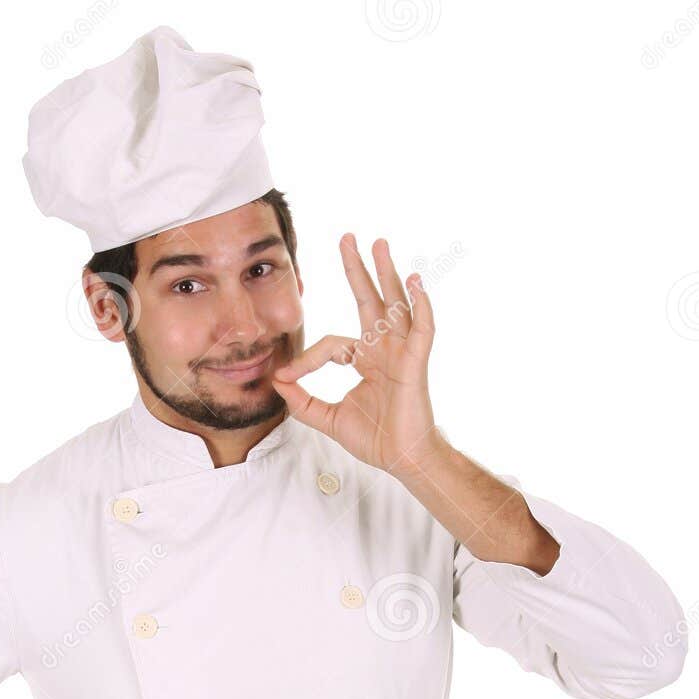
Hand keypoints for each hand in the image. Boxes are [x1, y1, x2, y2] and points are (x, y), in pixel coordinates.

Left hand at [271, 234, 436, 476]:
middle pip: (370, 300)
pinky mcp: (416, 363)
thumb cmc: (375, 439)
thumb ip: (302, 402)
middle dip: (358, 269)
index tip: (286, 376)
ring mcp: (402, 353)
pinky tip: (414, 282)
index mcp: (366, 360)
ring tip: (378, 243)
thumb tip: (276, 382)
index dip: (307, 359)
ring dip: (387, 273)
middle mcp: (384, 350)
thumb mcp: (327, 419)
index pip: (332, 344)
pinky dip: (420, 305)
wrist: (401, 460)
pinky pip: (421, 328)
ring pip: (395, 304)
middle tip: (347, 238)